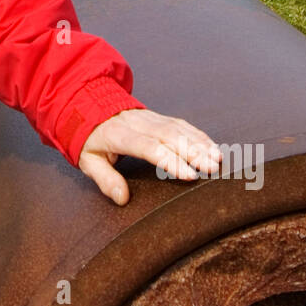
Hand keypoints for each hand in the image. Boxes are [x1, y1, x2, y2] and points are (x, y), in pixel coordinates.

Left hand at [78, 107, 221, 204]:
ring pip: (179, 129)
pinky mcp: (159, 117)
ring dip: (200, 144)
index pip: (148, 147)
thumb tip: (122, 199)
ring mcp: (150, 118)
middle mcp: (138, 124)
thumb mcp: (89, 161)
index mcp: (119, 135)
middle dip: (193, 152)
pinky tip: (212, 148)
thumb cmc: (93, 140)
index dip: (170, 160)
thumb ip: (105, 179)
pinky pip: (182, 124)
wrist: (91, 107)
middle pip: (169, 136)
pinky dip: (199, 136)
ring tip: (216, 161)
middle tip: (211, 169)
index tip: (189, 175)